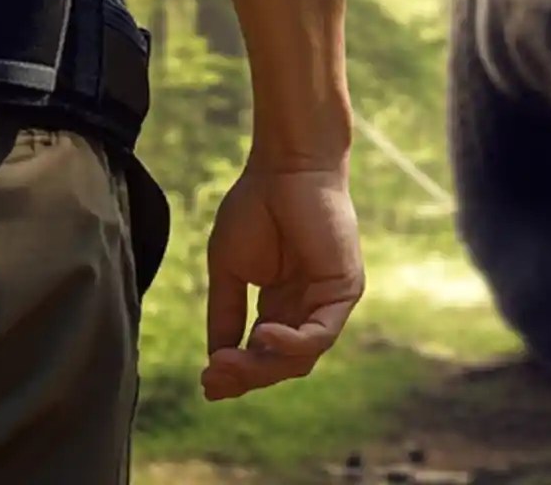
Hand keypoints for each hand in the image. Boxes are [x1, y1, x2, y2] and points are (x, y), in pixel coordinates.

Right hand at [200, 158, 363, 400]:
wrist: (284, 167)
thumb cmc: (255, 206)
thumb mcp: (229, 270)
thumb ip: (226, 314)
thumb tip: (215, 359)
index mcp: (281, 304)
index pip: (262, 354)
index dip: (236, 373)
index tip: (205, 382)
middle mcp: (306, 308)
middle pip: (281, 364)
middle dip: (246, 376)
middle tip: (213, 376)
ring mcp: (328, 301)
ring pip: (301, 358)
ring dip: (263, 366)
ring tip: (228, 362)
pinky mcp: (345, 290)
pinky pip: (321, 334)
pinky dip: (292, 343)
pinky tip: (263, 337)